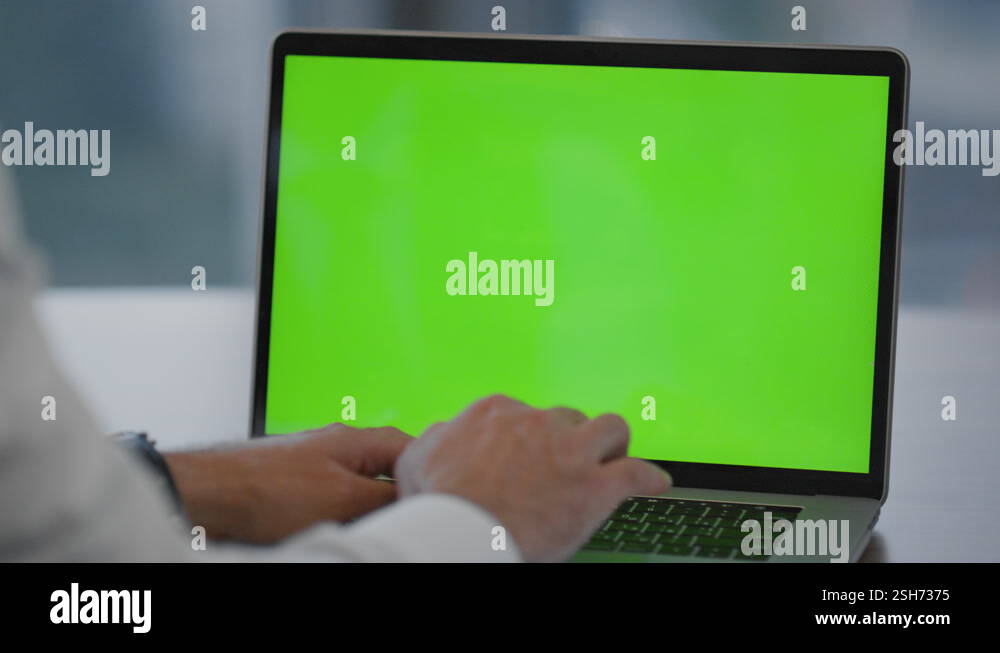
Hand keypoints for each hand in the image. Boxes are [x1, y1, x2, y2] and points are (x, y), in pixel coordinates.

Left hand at [164, 424, 410, 542]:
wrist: (208, 498)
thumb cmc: (266, 489)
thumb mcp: (345, 499)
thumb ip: (387, 498)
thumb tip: (418, 502)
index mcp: (356, 439)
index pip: (411, 448)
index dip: (429, 474)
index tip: (439, 499)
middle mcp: (337, 448)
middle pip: (385, 473)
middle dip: (394, 500)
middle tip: (400, 523)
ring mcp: (315, 468)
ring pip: (358, 492)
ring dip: (364, 513)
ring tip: (362, 529)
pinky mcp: (294, 490)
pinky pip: (331, 504)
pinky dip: (338, 519)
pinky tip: (334, 532)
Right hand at [394, 395, 670, 561]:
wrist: (462, 530)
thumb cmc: (437, 501)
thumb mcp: (418, 458)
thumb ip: (437, 437)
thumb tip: (442, 431)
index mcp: (497, 412)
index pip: (523, 411)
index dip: (529, 434)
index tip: (529, 450)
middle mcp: (538, 422)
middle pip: (567, 417)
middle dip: (569, 437)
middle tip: (568, 459)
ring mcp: (571, 451)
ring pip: (610, 428)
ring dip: (613, 443)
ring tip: (614, 455)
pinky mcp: (596, 486)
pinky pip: (636, 473)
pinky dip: (648, 478)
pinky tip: (655, 482)